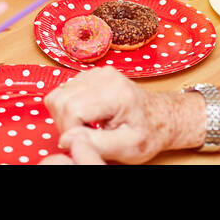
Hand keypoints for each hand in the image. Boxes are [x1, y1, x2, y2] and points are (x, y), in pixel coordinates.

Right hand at [45, 66, 183, 163]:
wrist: (160, 117)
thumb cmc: (147, 134)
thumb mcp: (128, 147)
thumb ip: (97, 144)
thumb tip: (66, 138)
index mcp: (115, 93)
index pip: (71, 109)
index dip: (70, 131)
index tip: (85, 142)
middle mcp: (104, 76)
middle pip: (60, 99)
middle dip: (66, 123)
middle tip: (85, 136)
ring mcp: (97, 72)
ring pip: (58, 94)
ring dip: (65, 115)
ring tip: (87, 127)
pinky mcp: (92, 73)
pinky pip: (64, 90)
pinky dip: (69, 106)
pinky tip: (87, 116)